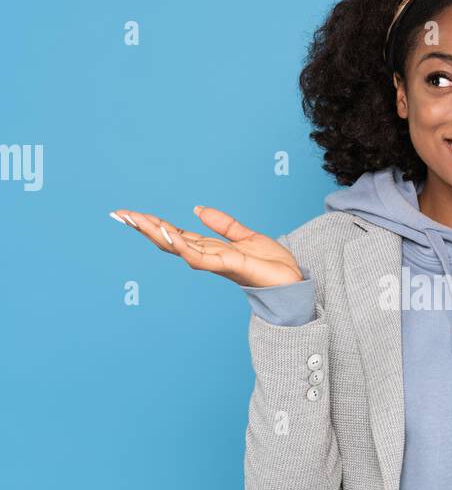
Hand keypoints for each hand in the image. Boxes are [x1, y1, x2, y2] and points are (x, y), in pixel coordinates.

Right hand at [108, 205, 304, 286]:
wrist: (293, 281)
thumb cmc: (271, 263)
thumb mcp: (245, 236)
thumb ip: (222, 224)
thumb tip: (198, 209)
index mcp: (209, 248)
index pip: (174, 234)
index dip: (152, 223)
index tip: (129, 214)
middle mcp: (207, 257)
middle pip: (168, 240)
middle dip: (144, 228)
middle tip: (120, 215)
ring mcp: (215, 263)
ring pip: (178, 247)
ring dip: (157, 234)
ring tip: (137, 220)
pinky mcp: (228, 266)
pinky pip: (200, 257)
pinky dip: (183, 247)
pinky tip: (170, 236)